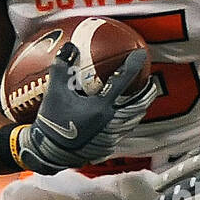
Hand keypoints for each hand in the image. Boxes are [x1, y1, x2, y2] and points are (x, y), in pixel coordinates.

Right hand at [18, 43, 156, 174]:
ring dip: (141, 106)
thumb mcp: (54, 92)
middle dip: (148, 91)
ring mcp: (112, 135)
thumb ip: (62, 67)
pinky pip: (125, 129)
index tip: (140, 54)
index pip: (123, 81)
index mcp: (101, 107)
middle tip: (150, 80)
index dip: (133, 65)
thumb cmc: (51, 122)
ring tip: (143, 97)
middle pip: (138, 104)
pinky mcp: (109, 145)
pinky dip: (130, 119)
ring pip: (134, 118)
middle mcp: (111, 121)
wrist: (49, 153)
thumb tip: (70, 46)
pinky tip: (127, 115)